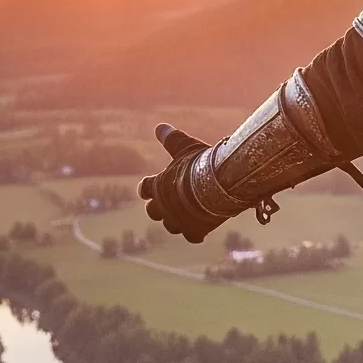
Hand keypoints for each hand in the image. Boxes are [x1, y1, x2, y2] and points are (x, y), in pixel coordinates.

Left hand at [138, 122, 224, 242]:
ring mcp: (178, 220)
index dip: (147, 188)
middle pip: (153, 211)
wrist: (218, 185)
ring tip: (184, 216)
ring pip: (170, 225)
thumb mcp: (185, 147)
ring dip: (176, 221)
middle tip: (168, 203)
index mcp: (157, 186)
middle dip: (159, 207)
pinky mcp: (194, 231)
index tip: (149, 188)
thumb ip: (172, 139)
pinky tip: (202, 229)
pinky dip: (196, 232)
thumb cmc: (199, 164)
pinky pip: (192, 236)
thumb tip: (160, 126)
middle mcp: (163, 206)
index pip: (145, 188)